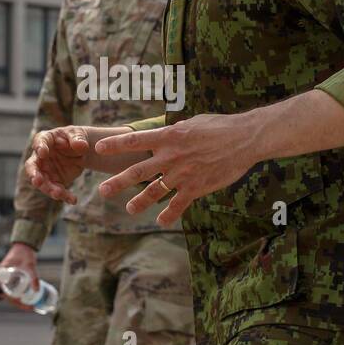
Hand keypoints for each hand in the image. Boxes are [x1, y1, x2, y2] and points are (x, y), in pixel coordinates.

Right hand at [0, 242, 40, 312]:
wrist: (24, 246)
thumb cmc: (25, 253)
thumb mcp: (30, 266)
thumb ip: (34, 277)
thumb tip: (38, 290)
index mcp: (2, 274)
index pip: (5, 293)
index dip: (14, 301)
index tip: (23, 305)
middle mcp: (3, 278)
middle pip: (8, 295)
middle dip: (18, 304)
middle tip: (30, 308)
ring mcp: (8, 278)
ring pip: (11, 293)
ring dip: (19, 301)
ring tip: (31, 306)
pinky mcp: (13, 278)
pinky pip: (14, 289)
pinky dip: (20, 296)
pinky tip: (28, 300)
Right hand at [24, 126, 90, 203]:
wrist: (81, 151)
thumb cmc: (74, 138)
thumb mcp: (77, 134)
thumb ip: (77, 139)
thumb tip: (81, 145)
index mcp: (45, 139)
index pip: (39, 142)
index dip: (40, 147)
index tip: (43, 152)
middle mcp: (40, 157)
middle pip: (33, 166)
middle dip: (34, 174)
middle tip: (37, 181)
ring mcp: (46, 171)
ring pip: (44, 182)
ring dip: (49, 189)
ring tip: (59, 194)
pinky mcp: (55, 181)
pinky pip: (57, 190)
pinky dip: (64, 196)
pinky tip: (72, 200)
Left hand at [94, 113, 257, 227]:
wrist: (245, 139)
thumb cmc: (220, 126)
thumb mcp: (192, 123)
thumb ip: (174, 132)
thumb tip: (165, 133)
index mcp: (169, 136)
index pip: (135, 141)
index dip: (115, 145)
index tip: (98, 148)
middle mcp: (172, 156)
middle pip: (138, 171)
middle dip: (118, 182)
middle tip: (102, 191)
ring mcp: (183, 174)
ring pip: (155, 192)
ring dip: (139, 202)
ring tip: (129, 209)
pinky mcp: (196, 187)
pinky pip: (178, 205)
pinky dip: (169, 215)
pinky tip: (161, 221)